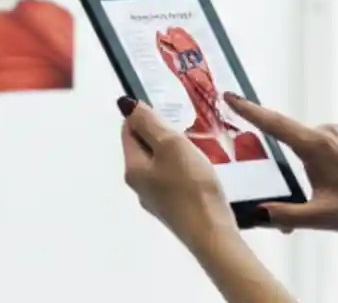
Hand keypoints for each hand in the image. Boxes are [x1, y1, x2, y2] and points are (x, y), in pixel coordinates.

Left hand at [118, 97, 237, 250]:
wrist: (211, 232)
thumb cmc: (191, 187)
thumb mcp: (171, 145)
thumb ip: (150, 123)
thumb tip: (126, 105)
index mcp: (133, 168)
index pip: (128, 130)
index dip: (144, 114)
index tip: (169, 108)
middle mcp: (140, 184)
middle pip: (144, 147)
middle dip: (162, 131)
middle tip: (187, 124)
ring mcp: (157, 198)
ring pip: (160, 163)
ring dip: (175, 149)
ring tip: (198, 143)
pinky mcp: (174, 207)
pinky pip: (174, 178)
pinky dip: (184, 167)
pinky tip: (202, 168)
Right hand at [224, 93, 337, 233]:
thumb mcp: (319, 217)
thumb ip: (284, 214)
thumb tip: (256, 214)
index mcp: (316, 145)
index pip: (274, 123)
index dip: (249, 110)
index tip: (229, 96)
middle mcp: (324, 133)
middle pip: (282, 130)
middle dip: (260, 135)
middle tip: (236, 141)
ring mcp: (333, 134)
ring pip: (297, 140)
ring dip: (284, 156)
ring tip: (280, 179)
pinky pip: (310, 144)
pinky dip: (299, 157)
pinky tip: (303, 180)